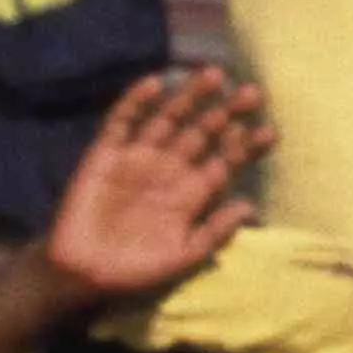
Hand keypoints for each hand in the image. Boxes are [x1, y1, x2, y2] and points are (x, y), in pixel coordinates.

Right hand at [39, 70, 269, 309]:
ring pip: (169, 119)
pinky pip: (122, 122)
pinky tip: (155, 84)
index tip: (269, 132)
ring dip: (190, 98)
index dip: (247, 146)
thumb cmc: (137, 270)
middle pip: (204, 133)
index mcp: (193, 191)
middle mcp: (170, 169)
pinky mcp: (105, 155)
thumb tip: (250, 206)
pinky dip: (136, 102)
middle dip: (227, 113)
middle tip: (252, 94)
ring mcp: (138, 158)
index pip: (226, 160)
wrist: (82, 277)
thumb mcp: (184, 255)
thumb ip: (216, 231)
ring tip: (214, 76)